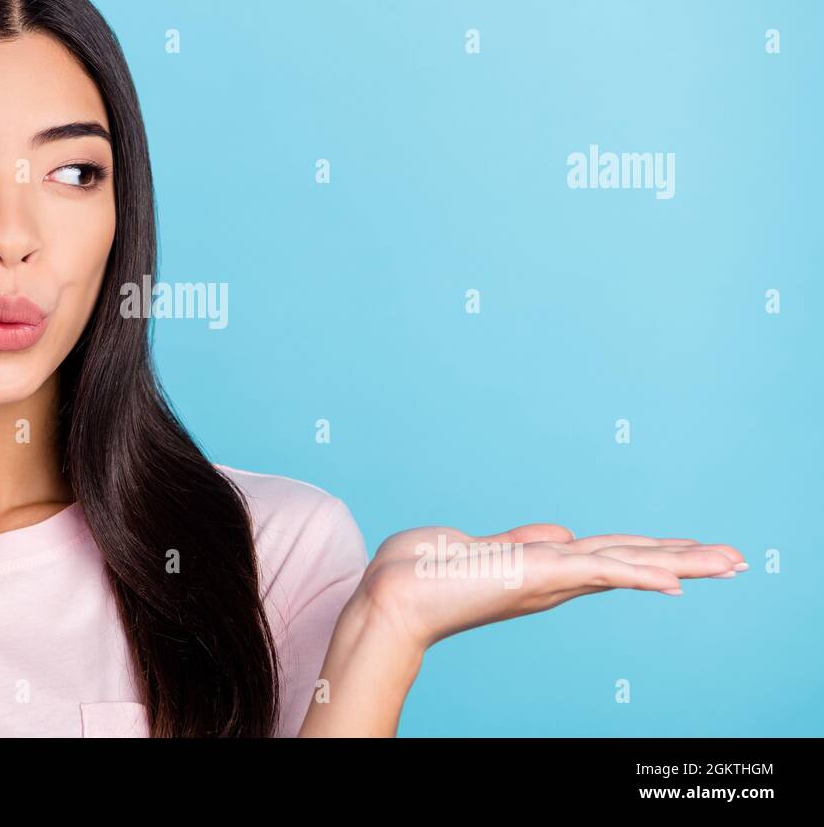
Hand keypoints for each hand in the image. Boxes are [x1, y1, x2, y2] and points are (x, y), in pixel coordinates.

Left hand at [358, 523, 745, 655]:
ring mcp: (547, 578)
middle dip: (683, 558)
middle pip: (630, 561)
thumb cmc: (422, 572)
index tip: (691, 551)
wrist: (390, 596)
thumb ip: (522, 543)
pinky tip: (676, 578)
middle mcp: (552, 577)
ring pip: (626, 565)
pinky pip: (599, 571)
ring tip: (731, 562)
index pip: (607, 555)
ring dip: (680, 562)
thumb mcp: (480, 548)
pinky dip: (638, 573)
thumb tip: (561, 533)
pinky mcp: (536, 575)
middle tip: (737, 560)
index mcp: (541, 567)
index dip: (650, 552)